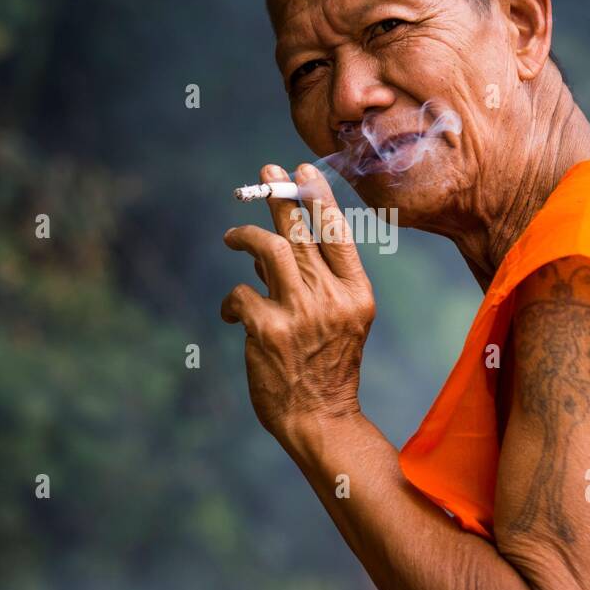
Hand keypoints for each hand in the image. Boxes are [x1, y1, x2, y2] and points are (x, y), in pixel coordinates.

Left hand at [221, 162, 374, 441]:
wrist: (321, 420)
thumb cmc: (327, 368)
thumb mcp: (337, 321)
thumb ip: (311, 282)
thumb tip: (274, 244)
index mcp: (357, 293)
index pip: (338, 232)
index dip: (317, 196)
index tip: (301, 170)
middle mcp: (333, 298)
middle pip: (302, 230)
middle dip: (280, 195)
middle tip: (264, 174)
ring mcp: (302, 313)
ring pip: (271, 248)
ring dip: (247, 235)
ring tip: (232, 235)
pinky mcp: (269, 330)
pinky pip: (241, 293)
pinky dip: (233, 300)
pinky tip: (233, 314)